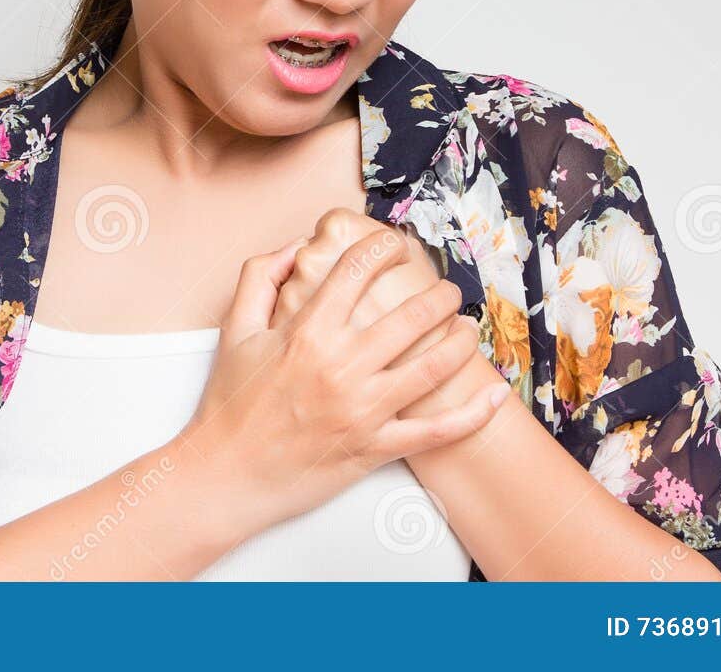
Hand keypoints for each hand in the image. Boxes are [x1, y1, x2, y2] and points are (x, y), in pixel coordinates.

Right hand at [180, 229, 510, 535]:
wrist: (225, 475)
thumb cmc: (229, 407)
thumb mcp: (233, 330)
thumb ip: (260, 278)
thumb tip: (297, 248)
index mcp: (307, 333)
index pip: (356, 272)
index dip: (383, 248)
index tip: (396, 245)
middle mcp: (341, 367)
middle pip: (410, 315)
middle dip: (438, 294)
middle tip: (445, 289)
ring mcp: (363, 409)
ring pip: (432, 367)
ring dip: (460, 341)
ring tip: (468, 326)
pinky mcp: (375, 447)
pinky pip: (436, 431)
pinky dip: (473, 414)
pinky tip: (495, 395)